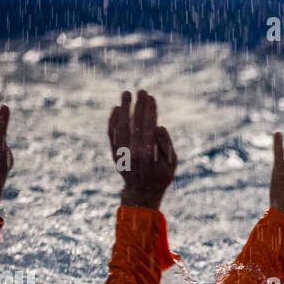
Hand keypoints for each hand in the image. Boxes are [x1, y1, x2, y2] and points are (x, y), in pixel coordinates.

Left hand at [108, 90, 176, 208]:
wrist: (142, 194)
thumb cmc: (160, 177)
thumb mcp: (171, 163)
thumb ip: (165, 145)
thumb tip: (158, 126)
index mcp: (148, 153)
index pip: (149, 125)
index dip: (150, 110)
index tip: (151, 98)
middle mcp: (133, 152)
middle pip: (135, 122)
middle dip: (138, 105)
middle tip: (141, 90)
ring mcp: (122, 152)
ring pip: (121, 126)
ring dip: (124, 108)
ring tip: (127, 93)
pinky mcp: (115, 153)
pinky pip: (112, 134)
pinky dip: (113, 120)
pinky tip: (117, 109)